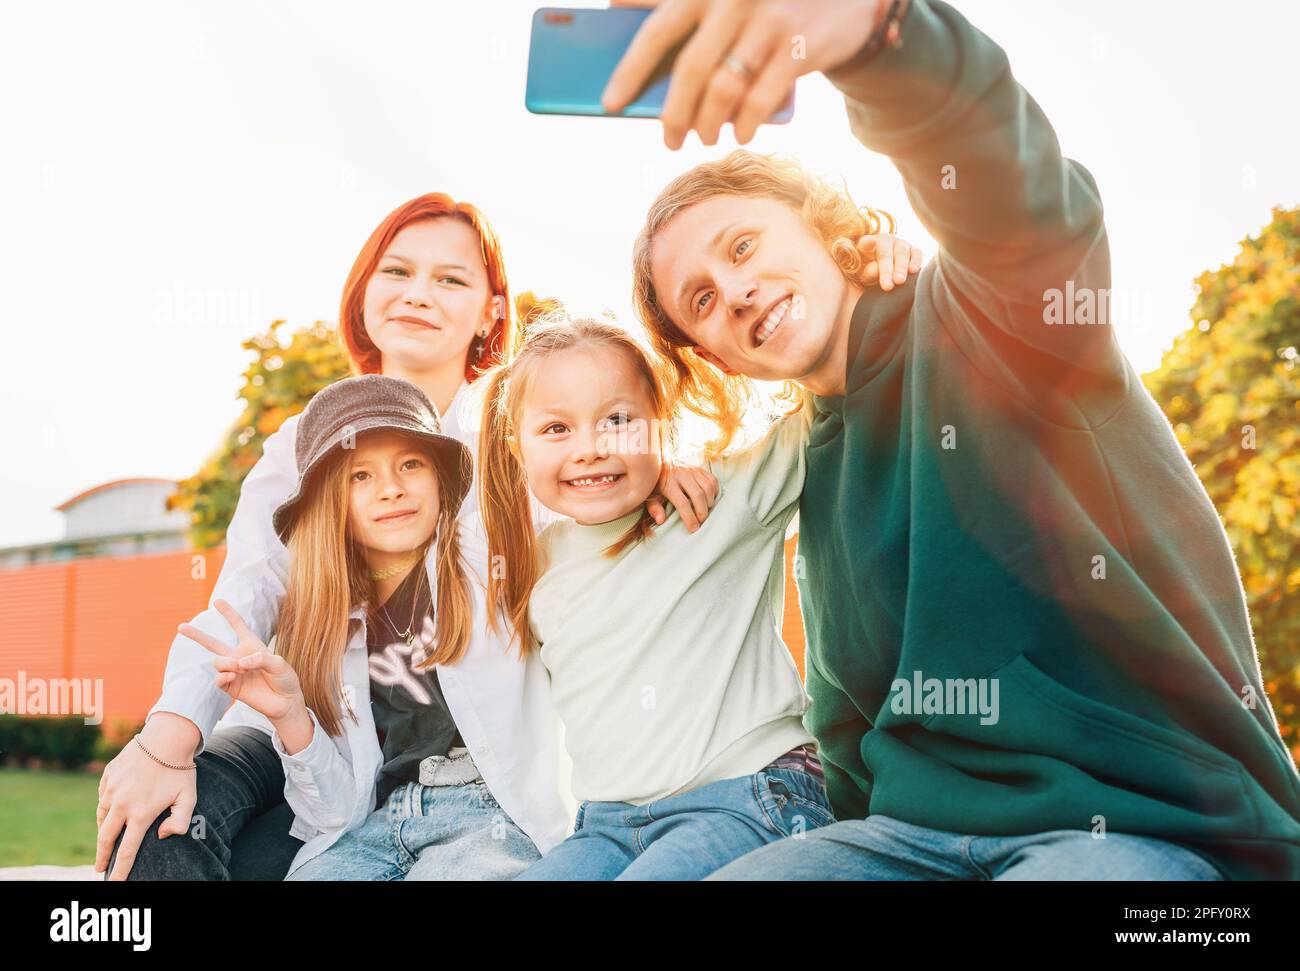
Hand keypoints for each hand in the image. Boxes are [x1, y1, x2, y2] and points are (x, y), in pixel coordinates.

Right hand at [94, 712, 199, 880]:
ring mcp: (111, 789)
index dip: (119, 871)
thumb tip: (162, 835)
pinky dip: (106, 806)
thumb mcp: (189, 798)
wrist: (167, 737)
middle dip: (101, 857)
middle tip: (99, 869)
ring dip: (103, 830)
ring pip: (101, 817)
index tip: (114, 883)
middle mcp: (121, 804)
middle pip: (105, 838)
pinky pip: (103, 797)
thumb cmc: (180, 770)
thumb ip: (179, 822)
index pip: (127, 851)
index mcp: (140, 814)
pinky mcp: (107, 776)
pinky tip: (114, 808)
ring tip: (109, 838)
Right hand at [178, 600, 303, 723]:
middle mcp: (239, 657)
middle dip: (197, 635)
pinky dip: (224, 676)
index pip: (238, 626)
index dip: (228, 613)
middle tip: (181, 626)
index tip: (217, 601)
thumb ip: (260, 659)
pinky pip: (218, 679)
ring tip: (240, 669)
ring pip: (217, 661)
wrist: (285, 701)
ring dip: (226, 663)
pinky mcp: (231, 687)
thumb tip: (240, 662)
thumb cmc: (284, 679)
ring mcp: (233, 672)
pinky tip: (234, 676)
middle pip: (213, 643)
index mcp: (252, 645)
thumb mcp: (279, 664)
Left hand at [604, 0, 889, 147]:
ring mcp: (769, 21)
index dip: (629, 71)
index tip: (610, 104)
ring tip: (706, 137)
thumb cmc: (768, 1)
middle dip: (673, 114)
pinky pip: (759, 100)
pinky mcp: (799, 47)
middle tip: (668, 139)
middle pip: (689, 70)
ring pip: (723, 90)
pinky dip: (745, 124)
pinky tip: (740, 133)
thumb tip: (624, 30)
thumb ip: (687, 13)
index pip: (657, 31)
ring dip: (709, 124)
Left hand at [647, 461, 719, 531]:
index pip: (682, 503)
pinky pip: (712, 480)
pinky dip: (714, 491)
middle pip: (698, 495)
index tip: (693, 528)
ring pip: (708, 487)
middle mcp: (682, 475)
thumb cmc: (655, 483)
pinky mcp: (699, 468)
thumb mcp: (650, 495)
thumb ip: (654, 508)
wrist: (657, 461)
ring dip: (709, 502)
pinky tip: (708, 499)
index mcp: (669, 483)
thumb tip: (661, 520)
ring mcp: (692, 470)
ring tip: (704, 510)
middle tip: (701, 521)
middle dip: (702, 512)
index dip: (690, 517)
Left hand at [858, 233, 922, 291]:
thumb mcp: (864, 274)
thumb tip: (876, 269)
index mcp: (867, 244)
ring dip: (901, 268)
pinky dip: (916, 261)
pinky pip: (917, 253)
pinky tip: (914, 270)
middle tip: (887, 286)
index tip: (869, 243)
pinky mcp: (913, 249)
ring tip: (899, 281)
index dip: (868, 243)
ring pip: (902, 253)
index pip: (865, 243)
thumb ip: (869, 271)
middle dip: (886, 270)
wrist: (886, 272)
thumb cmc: (870, 273)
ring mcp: (900, 243)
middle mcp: (885, 240)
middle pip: (885, 254)